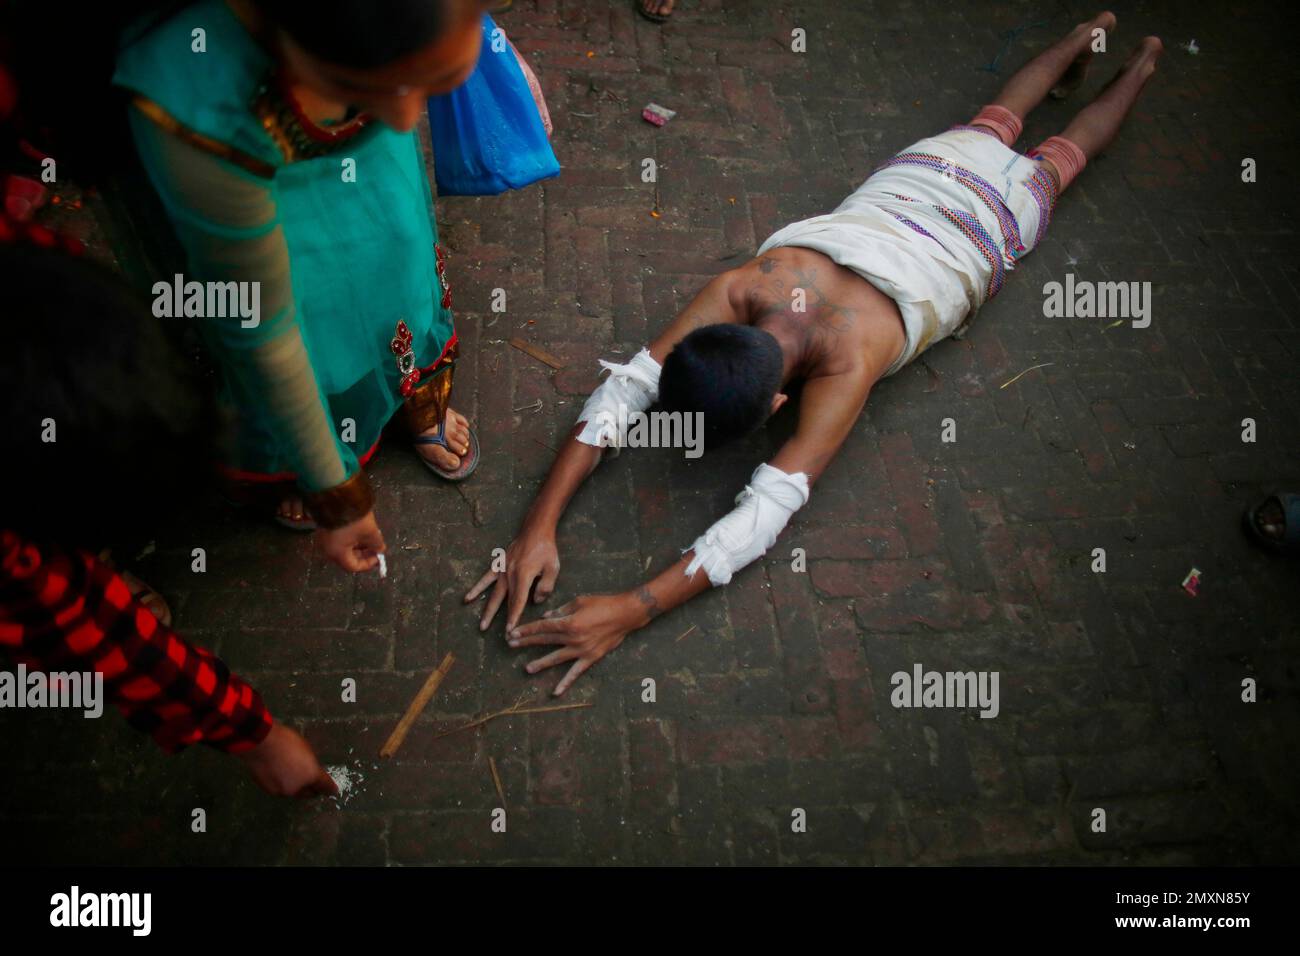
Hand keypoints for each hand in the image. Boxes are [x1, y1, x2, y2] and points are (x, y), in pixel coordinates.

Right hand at [236, 722, 337, 798]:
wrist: (260, 743)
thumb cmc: (286, 740)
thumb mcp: (306, 749)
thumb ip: (311, 764)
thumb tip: (312, 772)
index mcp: (312, 775)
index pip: (326, 787)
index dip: (330, 789)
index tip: (333, 791)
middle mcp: (299, 787)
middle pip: (310, 794)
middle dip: (312, 789)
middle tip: (312, 783)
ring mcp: (283, 791)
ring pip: (294, 793)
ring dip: (296, 787)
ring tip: (292, 775)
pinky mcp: (270, 791)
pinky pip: (281, 790)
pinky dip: (283, 785)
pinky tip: (279, 775)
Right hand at [317, 509, 385, 572]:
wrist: (336, 495)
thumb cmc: (353, 517)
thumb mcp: (370, 531)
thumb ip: (377, 544)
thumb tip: (381, 549)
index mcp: (337, 554)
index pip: (353, 567)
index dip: (368, 564)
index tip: (378, 556)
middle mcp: (327, 549)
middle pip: (347, 558)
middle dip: (363, 554)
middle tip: (375, 547)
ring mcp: (324, 539)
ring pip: (343, 548)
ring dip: (357, 546)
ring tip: (369, 538)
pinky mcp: (323, 529)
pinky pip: (338, 540)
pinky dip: (349, 539)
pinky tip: (359, 531)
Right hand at [464, 522, 560, 631]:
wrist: (535, 530)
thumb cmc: (546, 549)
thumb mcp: (553, 568)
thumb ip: (545, 586)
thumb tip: (536, 601)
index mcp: (523, 575)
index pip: (519, 601)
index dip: (515, 617)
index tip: (511, 630)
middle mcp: (510, 574)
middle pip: (505, 601)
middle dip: (503, 619)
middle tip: (500, 636)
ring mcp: (502, 569)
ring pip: (494, 594)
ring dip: (488, 610)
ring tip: (482, 625)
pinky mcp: (498, 564)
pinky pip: (486, 579)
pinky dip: (477, 589)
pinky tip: (469, 598)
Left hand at [506, 592, 636, 695]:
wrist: (625, 614)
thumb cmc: (602, 603)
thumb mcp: (579, 601)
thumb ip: (561, 610)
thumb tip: (546, 617)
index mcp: (569, 622)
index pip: (542, 627)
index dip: (526, 630)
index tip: (513, 633)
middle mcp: (573, 638)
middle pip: (545, 641)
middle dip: (527, 643)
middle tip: (511, 645)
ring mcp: (581, 650)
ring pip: (556, 658)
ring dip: (541, 663)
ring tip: (527, 669)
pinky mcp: (591, 658)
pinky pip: (576, 672)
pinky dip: (566, 682)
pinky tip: (556, 692)